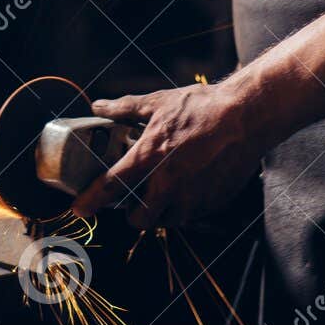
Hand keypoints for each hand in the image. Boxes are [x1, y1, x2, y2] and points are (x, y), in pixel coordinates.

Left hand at [71, 82, 263, 229]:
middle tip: (135, 203)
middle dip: (134, 216)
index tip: (80, 210)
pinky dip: (187, 206)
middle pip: (140, 219)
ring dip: (161, 213)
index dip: (90, 201)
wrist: (245, 116)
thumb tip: (99, 105)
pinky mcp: (213, 202)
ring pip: (168, 221)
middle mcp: (168, 184)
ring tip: (165, 194)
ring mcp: (192, 196)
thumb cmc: (201, 108)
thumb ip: (124, 108)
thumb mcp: (157, 102)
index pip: (110, 186)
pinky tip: (190, 186)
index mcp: (148, 158)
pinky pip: (193, 214)